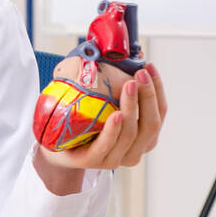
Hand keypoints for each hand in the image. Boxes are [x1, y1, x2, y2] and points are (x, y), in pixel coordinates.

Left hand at [34, 60, 166, 189]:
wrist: (56, 145)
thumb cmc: (85, 121)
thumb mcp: (107, 102)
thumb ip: (120, 85)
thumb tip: (132, 55)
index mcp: (143, 136)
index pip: (160, 111)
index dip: (157, 88)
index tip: (148, 67)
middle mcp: (134, 149)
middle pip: (151, 124)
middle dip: (147, 96)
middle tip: (139, 74)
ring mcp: (115, 158)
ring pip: (131, 133)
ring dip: (132, 107)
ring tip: (128, 85)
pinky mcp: (93, 161)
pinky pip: (107, 146)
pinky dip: (113, 130)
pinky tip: (116, 115)